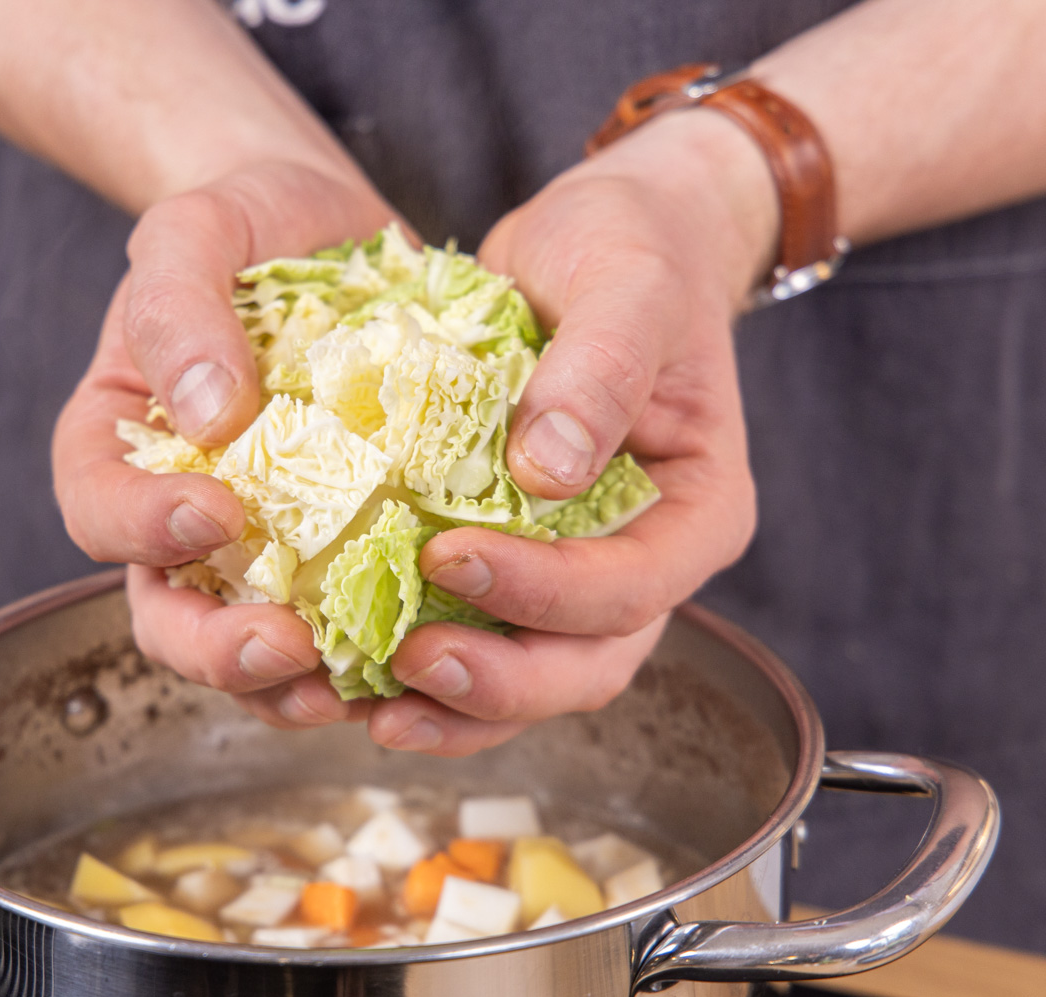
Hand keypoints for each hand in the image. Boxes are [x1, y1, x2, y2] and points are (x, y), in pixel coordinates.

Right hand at [51, 162, 399, 730]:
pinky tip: (416, 652)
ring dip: (296, 684)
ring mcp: (262, 547)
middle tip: (284, 645)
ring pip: (254, 651)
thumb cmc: (246, 224)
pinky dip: (373, 656)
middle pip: (168, 618)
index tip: (214, 512)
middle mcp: (178, 516)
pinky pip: (344, 627)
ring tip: (354, 681)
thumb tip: (204, 412)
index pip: (100, 512)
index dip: (144, 531)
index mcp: (117, 447)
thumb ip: (176, 307)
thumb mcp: (196, 230)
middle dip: (220, 652)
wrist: (333, 230)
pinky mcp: (341, 554)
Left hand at [363, 110, 781, 755]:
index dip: (545, 591)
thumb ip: (601, 369)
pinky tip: (349, 675)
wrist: (605, 240)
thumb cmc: (632, 251)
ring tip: (369, 707)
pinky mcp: (514, 567)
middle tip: (406, 662)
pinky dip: (418, 673)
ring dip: (453, 706)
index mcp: (696, 514)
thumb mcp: (628, 284)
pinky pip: (477, 641)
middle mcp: (643, 565)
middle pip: (585, 665)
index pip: (631, 588)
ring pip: (530, 678)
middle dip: (497, 683)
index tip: (451, 554)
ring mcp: (577, 575)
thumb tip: (547, 471)